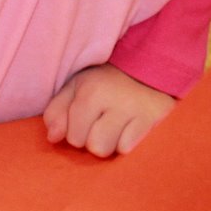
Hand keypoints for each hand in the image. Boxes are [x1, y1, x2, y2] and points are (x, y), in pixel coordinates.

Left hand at [42, 63, 174, 156]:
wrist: (148, 61)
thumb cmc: (106, 81)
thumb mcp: (76, 88)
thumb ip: (57, 111)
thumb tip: (54, 137)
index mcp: (91, 91)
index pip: (74, 137)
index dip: (78, 132)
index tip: (89, 119)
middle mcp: (115, 98)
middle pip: (95, 146)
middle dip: (97, 139)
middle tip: (105, 122)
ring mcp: (138, 107)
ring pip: (113, 149)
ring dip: (113, 143)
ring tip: (117, 127)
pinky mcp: (157, 114)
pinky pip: (132, 147)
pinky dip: (130, 141)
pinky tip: (133, 127)